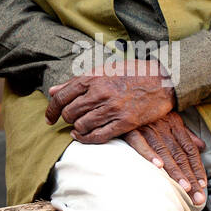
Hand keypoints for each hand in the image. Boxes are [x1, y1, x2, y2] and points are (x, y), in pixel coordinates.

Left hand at [45, 58, 173, 141]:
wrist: (162, 79)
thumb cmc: (130, 73)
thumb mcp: (101, 71)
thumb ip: (75, 82)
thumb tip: (51, 91)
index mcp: (92, 78)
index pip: (61, 97)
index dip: (51, 110)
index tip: (49, 119)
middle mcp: (99, 93)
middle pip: (69, 113)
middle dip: (66, 119)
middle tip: (69, 122)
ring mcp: (112, 108)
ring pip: (81, 125)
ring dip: (76, 129)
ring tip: (78, 129)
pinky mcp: (125, 122)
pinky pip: (99, 136)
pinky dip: (87, 139)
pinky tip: (84, 136)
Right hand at [123, 110, 207, 204]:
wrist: (121, 96)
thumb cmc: (146, 110)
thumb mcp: (168, 117)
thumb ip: (185, 133)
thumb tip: (202, 146)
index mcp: (174, 123)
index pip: (189, 149)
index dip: (197, 168)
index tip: (203, 186)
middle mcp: (163, 126)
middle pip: (180, 155)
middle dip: (190, 177)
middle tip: (198, 198)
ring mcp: (147, 127)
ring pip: (165, 152)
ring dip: (175, 171)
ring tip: (185, 188)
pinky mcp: (130, 129)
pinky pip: (141, 143)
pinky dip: (149, 154)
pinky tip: (158, 167)